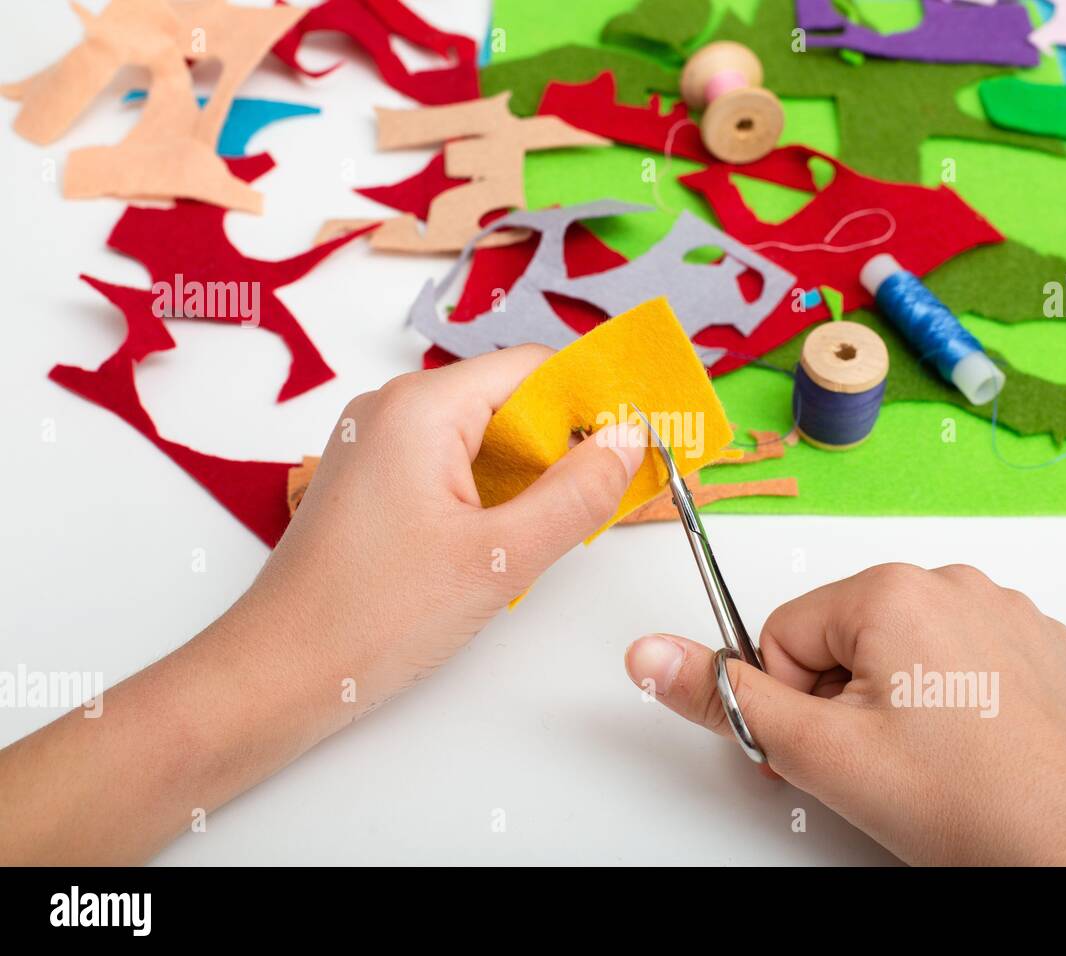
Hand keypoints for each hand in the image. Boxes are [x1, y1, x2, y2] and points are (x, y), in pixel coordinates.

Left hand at [257, 345, 645, 714]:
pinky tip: (506, 543)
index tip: (638, 442)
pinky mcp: (374, 483)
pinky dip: (493, 495)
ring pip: (484, 439)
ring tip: (553, 532)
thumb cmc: (371, 616)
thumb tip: (629, 438)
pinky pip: (453, 466)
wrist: (277, 676)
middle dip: (564, 446)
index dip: (594, 400)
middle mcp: (394, 410)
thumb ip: (577, 493)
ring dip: (530, 478)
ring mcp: (378, 446)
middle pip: (510, 400)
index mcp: (421, 407)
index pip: (534, 368)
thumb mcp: (500, 557)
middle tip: (604, 500)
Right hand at [625, 563, 1065, 865]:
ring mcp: (1006, 611)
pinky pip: (962, 653)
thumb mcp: (819, 753)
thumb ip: (726, 697)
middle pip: (845, 636)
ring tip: (929, 757)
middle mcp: (953, 582)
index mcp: (892, 592)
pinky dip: (953, 694)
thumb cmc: (964, 804)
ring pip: (904, 647)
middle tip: (879, 760)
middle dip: (843, 698)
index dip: (794, 701)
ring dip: (897, 698)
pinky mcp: (1041, 644)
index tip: (831, 745)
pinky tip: (969, 745)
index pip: (787, 633)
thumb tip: (650, 655)